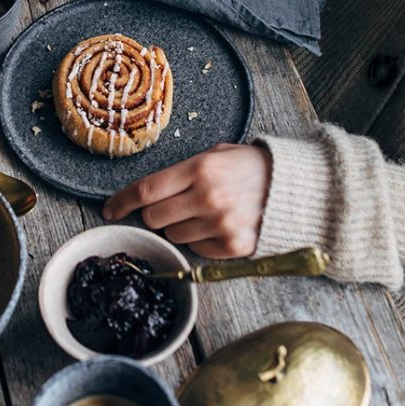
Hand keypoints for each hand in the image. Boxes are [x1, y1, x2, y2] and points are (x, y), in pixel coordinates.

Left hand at [102, 144, 271, 257]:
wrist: (294, 188)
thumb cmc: (250, 167)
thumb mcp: (217, 154)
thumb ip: (182, 172)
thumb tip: (145, 193)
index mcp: (201, 169)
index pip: (146, 190)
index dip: (122, 201)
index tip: (109, 208)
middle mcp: (209, 198)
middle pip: (154, 217)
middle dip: (155, 213)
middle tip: (172, 205)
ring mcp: (222, 225)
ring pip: (173, 236)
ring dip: (179, 227)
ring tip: (202, 213)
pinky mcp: (234, 248)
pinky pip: (196, 250)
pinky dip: (200, 241)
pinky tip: (217, 226)